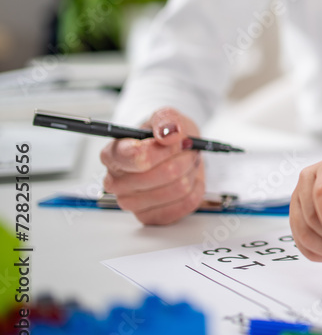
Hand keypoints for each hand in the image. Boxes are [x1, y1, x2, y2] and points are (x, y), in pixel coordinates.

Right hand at [100, 107, 203, 225]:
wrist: (174, 152)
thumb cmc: (164, 137)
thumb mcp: (165, 117)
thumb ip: (166, 120)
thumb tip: (169, 133)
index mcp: (113, 155)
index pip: (136, 157)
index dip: (163, 149)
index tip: (175, 140)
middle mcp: (116, 181)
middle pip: (164, 174)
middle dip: (183, 157)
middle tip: (186, 149)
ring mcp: (131, 203)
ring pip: (178, 188)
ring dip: (191, 171)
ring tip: (187, 162)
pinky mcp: (150, 217)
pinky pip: (186, 203)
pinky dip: (196, 188)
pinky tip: (188, 178)